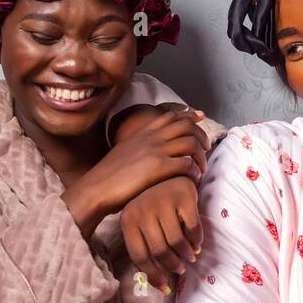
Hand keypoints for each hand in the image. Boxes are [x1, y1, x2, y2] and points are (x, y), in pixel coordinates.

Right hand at [64, 109, 207, 236]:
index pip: (170, 116)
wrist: (96, 188)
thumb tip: (149, 154)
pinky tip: (193, 179)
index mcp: (142, 133)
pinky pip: (187, 164)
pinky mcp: (159, 167)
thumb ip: (139, 148)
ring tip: (201, 169)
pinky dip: (195, 171)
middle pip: (186, 126)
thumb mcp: (123, 152)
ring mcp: (155, 151)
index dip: (189, 114)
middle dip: (201, 135)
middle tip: (207, 148)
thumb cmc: (107, 177)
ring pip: (191, 144)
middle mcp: (151, 138)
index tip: (200, 116)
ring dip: (201, 156)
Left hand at [120, 176, 202, 289]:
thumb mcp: (143, 222)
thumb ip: (146, 246)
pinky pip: (192, 228)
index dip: (153, 275)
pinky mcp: (183, 196)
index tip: (164, 287)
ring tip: (190, 257)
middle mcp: (142, 210)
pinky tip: (197, 242)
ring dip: (186, 254)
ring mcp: (162, 201)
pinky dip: (197, 239)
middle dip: (172, 265)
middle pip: (159, 251)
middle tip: (181, 269)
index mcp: (127, 220)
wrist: (169, 172)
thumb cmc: (155, 204)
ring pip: (177, 242)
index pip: (139, 256)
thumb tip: (158, 284)